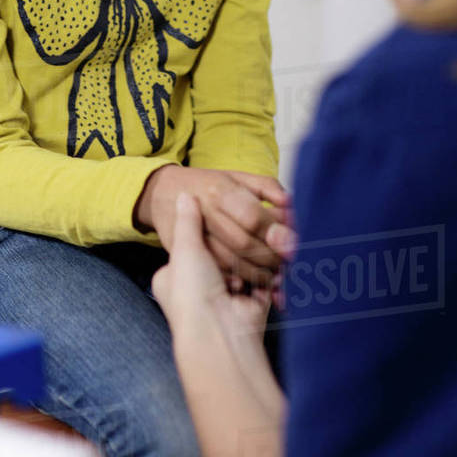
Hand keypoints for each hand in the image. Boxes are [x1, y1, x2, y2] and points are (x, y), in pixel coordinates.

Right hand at [135, 165, 294, 287]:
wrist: (162, 193)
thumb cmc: (207, 185)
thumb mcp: (237, 176)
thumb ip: (268, 187)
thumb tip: (292, 205)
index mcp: (221, 189)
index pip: (252, 216)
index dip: (275, 234)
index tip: (293, 245)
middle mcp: (206, 211)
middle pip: (244, 243)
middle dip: (270, 258)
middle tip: (288, 264)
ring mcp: (193, 234)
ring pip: (231, 262)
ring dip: (258, 273)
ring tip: (275, 275)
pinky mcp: (183, 253)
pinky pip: (216, 272)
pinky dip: (238, 280)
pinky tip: (253, 280)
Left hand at [152, 194, 285, 456]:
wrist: (218, 334)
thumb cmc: (193, 292)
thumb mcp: (184, 247)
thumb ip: (188, 220)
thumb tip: (185, 196)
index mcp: (177, 277)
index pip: (194, 246)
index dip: (210, 229)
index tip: (223, 213)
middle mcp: (201, 290)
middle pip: (223, 256)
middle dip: (238, 243)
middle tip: (248, 223)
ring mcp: (227, 300)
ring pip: (245, 268)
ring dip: (257, 256)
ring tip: (269, 237)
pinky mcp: (252, 307)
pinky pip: (264, 284)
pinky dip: (271, 273)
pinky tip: (277, 257)